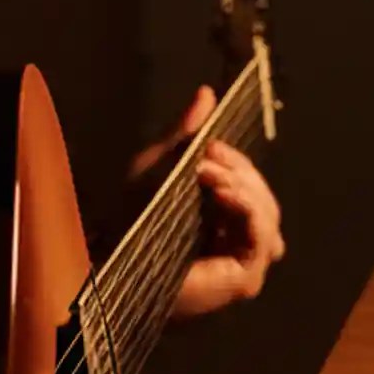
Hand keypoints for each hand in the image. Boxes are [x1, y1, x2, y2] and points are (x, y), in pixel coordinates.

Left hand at [128, 86, 284, 318]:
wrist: (105, 258)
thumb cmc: (127, 219)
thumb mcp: (160, 167)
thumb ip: (186, 135)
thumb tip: (207, 92)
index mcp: (223, 220)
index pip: (253, 187)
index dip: (239, 163)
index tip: (212, 146)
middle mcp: (237, 243)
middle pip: (265, 199)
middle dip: (243, 171)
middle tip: (210, 157)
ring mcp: (244, 264)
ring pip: (268, 214)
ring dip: (245, 186)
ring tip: (209, 174)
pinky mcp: (242, 280)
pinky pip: (262, 239)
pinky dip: (249, 210)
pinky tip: (224, 192)